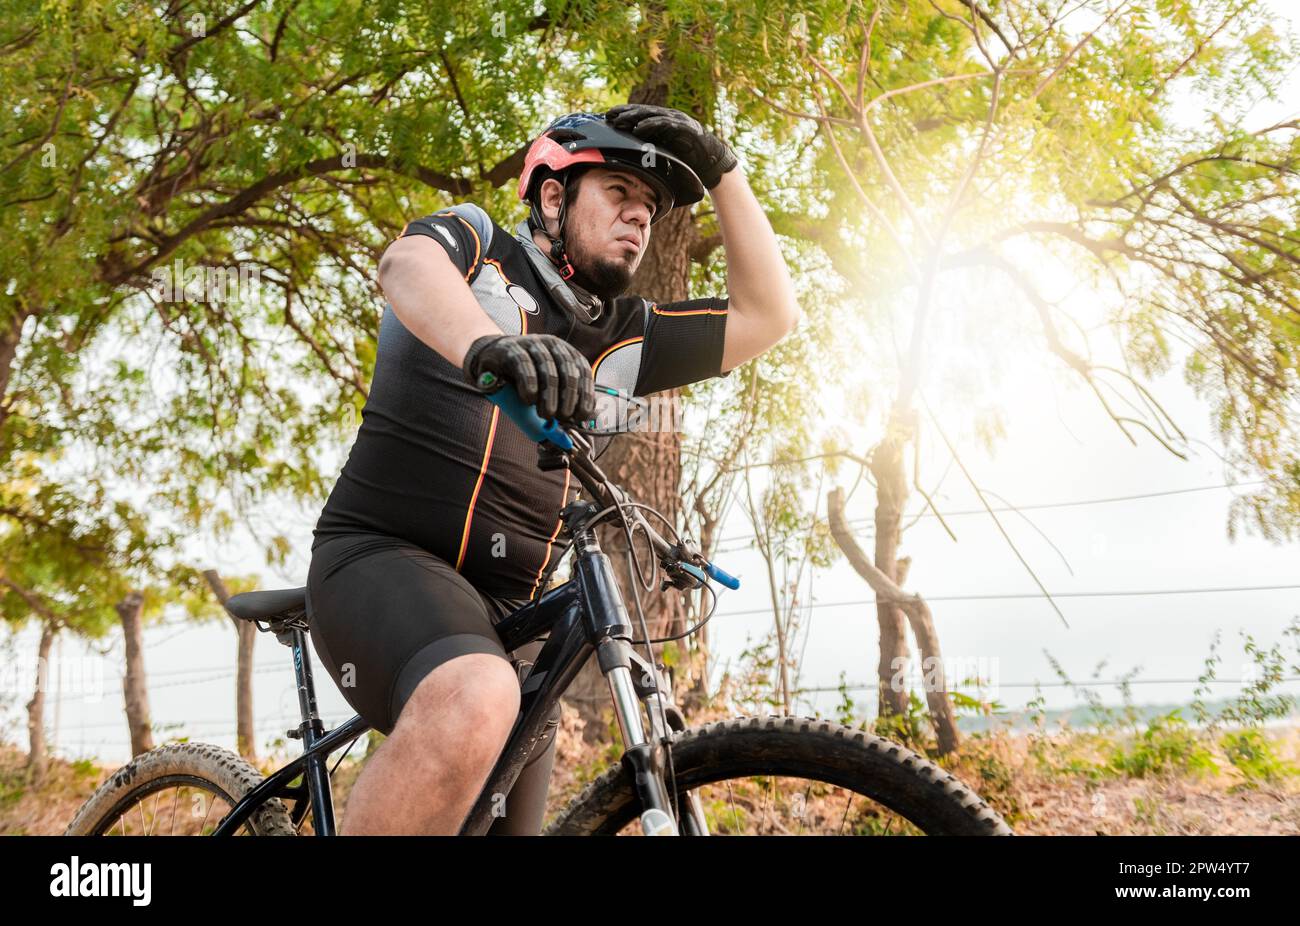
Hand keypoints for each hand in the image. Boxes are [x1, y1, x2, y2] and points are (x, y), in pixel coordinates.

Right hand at [462, 333, 595, 424]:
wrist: (491, 363)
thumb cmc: (521, 381)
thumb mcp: (542, 397)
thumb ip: (556, 411)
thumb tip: (568, 435)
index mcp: (567, 355)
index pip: (583, 372)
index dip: (585, 395)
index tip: (580, 416)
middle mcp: (553, 346)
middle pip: (567, 370)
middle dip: (568, 397)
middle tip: (562, 418)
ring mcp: (532, 344)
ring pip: (547, 367)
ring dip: (549, 394)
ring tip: (547, 414)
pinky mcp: (511, 348)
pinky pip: (523, 364)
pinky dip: (529, 383)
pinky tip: (529, 398)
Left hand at [605, 103, 737, 189]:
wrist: (712, 161)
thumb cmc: (689, 157)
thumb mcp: (666, 149)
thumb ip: (652, 145)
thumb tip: (633, 148)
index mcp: (665, 120)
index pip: (642, 114)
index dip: (625, 113)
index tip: (609, 116)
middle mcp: (671, 117)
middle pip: (644, 111)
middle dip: (625, 112)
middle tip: (609, 115)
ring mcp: (678, 120)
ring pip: (652, 115)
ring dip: (634, 118)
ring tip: (619, 121)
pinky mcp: (684, 128)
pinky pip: (664, 125)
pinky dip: (650, 126)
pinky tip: (638, 129)